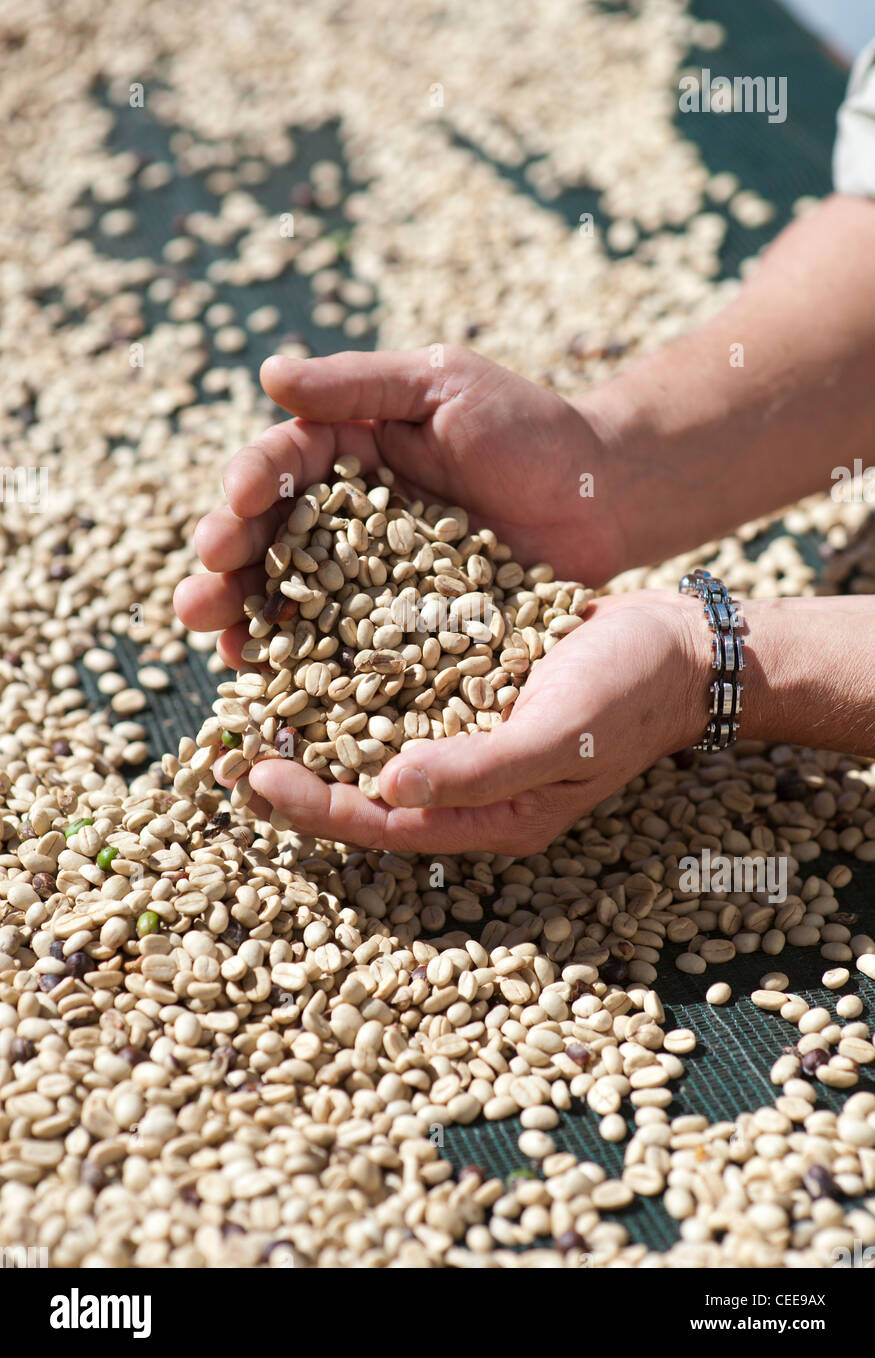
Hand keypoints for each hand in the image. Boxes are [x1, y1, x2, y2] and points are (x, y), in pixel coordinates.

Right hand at [174, 347, 631, 672]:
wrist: (602, 498)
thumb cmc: (528, 427)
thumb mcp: (443, 385)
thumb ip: (359, 385)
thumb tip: (268, 374)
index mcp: (345, 451)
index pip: (281, 465)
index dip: (250, 486)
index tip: (234, 505)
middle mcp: (345, 516)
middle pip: (269, 541)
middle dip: (227, 569)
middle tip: (198, 595)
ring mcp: (370, 576)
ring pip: (293, 599)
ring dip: (249, 621)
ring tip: (219, 643)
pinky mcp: (401, 627)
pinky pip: (345, 646)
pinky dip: (306, 665)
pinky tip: (271, 682)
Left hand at [240, 590, 705, 854]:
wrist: (678, 643)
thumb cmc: (630, 694)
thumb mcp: (562, 734)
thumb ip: (481, 768)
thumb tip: (390, 788)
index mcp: (492, 815)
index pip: (384, 826)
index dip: (316, 807)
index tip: (254, 777)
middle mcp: (471, 785)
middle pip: (366, 795)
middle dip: (299, 777)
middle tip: (227, 750)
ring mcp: (469, 737)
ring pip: (373, 745)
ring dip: (315, 729)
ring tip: (253, 700)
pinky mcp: (469, 692)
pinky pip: (398, 696)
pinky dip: (352, 683)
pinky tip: (311, 649)